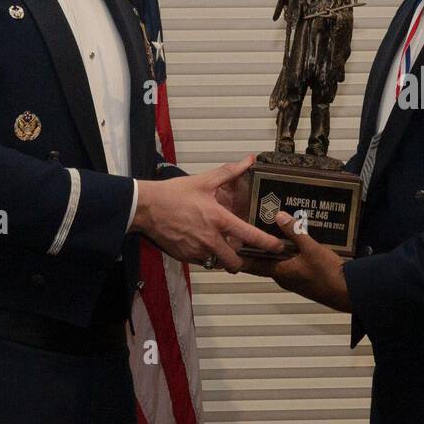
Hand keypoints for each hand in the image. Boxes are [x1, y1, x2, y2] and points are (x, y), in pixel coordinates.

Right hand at [130, 160, 281, 272]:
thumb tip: (248, 161)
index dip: (267, 243)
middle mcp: (210, 239)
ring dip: (223, 259)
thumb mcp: (203, 181)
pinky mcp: (185, 256)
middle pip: (235, 262)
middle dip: (242, 262)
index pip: (250, 236)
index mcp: (218, 220)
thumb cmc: (173, 194)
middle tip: (245, 254)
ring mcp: (197, 251)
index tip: (278, 247)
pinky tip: (203, 243)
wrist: (145, 208)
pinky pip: (202, 261)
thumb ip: (229, 172)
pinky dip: (206, 256)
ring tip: (222, 247)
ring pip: (217, 263)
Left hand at [242, 211, 350, 311]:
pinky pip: (288, 263)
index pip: (251, 264)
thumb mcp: (311, 249)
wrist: (347, 292)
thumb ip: (295, 232)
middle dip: (254, 248)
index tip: (228, 244)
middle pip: (261, 262)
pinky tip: (290, 242)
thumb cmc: (327, 274)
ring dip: (270, 250)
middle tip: (246, 231)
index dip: (238, 255)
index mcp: (279, 271)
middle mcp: (282, 276)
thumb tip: (278, 215)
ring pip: (275, 262)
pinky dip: (284, 253)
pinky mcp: (303, 277)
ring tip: (267, 231)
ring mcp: (293, 278)